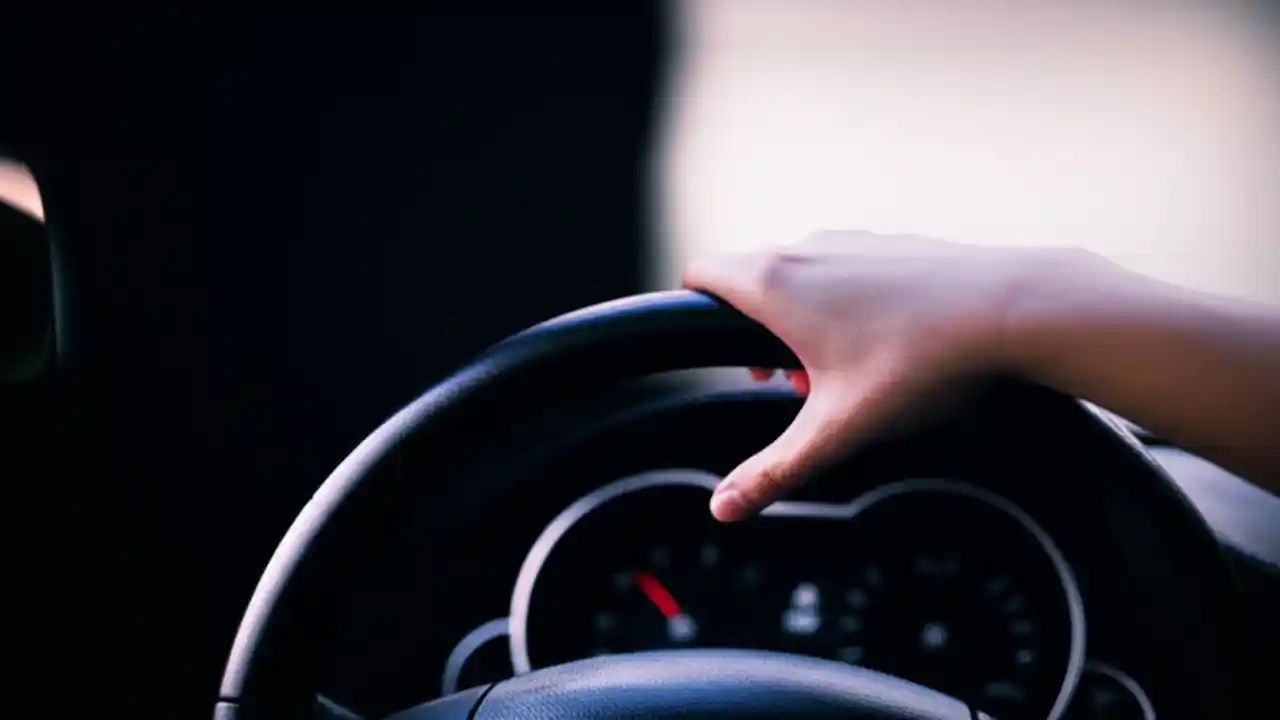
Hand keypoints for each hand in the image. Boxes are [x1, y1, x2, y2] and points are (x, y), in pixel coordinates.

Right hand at [683, 231, 1065, 520]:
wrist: (1013, 308)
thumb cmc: (921, 362)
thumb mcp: (838, 429)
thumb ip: (775, 471)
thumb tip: (723, 507)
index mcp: (775, 283)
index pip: (701, 274)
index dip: (695, 311)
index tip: (716, 354)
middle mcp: (806, 248)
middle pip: (750, 283)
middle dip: (757, 337)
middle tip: (794, 384)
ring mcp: (851, 241)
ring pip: (800, 277)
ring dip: (801, 322)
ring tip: (841, 373)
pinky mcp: (889, 245)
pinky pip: (842, 271)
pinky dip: (841, 304)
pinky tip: (884, 346)